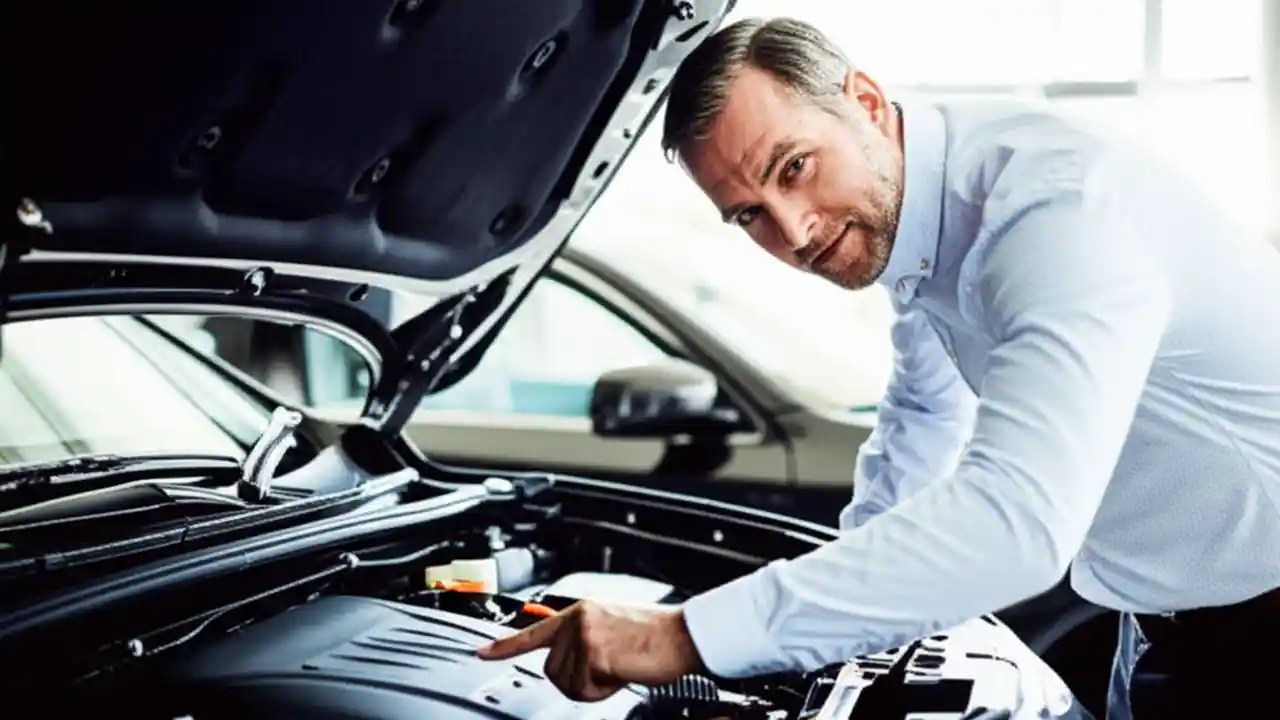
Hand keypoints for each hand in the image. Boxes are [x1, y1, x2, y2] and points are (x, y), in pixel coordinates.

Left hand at [476, 600, 702, 701]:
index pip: (535, 630)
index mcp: (581, 611)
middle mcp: (578, 619)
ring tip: (619, 668)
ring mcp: (584, 635)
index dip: (505, 645)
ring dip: (592, 687)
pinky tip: (622, 672)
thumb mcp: (612, 626)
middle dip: (577, 681)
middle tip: (609, 670)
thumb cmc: (654, 635)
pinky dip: (603, 691)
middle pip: (551, 671)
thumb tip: (568, 663)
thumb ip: (585, 638)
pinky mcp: (594, 653)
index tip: (482, 652)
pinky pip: (585, 689)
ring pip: (566, 683)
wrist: (681, 635)